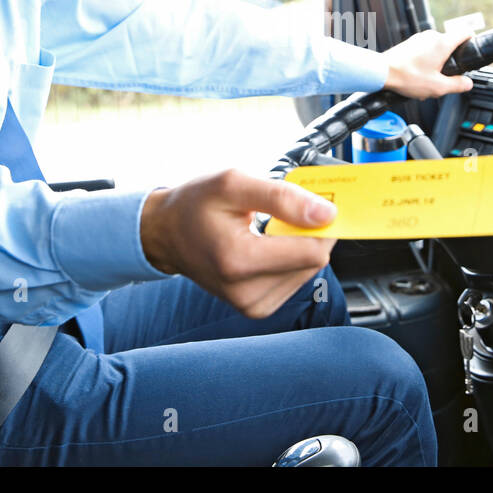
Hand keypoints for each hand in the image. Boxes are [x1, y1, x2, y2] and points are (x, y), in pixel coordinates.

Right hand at [139, 169, 337, 318]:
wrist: (166, 233)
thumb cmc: (195, 205)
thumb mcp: (234, 184)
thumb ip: (283, 198)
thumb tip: (326, 214)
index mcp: (239, 260)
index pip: (312, 251)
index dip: (322, 223)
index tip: (315, 202)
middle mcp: (246, 292)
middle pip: (313, 261)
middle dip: (309, 232)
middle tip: (286, 210)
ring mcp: (251, 305)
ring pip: (308, 271)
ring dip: (298, 245)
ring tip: (269, 228)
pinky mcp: (256, 308)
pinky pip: (295, 280)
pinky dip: (289, 259)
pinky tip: (266, 246)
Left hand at [382, 28, 474, 98]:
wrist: (382, 72)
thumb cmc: (406, 77)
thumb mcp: (438, 87)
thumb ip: (457, 85)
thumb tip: (467, 83)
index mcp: (442, 43)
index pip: (466, 31)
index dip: (472, 40)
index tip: (471, 50)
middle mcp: (432, 36)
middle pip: (451, 44)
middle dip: (451, 61)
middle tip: (445, 76)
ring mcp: (420, 38)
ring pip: (437, 49)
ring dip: (437, 64)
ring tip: (428, 80)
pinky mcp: (411, 43)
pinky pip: (425, 51)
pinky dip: (425, 62)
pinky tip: (418, 76)